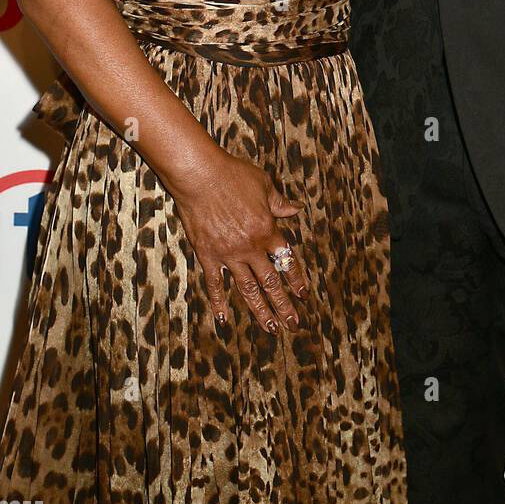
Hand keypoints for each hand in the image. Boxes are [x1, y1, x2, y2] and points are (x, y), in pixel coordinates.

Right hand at [170, 151, 308, 333]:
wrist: (201, 175)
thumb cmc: (233, 175)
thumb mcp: (264, 185)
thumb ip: (279, 202)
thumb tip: (296, 209)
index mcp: (267, 230)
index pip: (286, 260)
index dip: (296, 279)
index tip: (303, 294)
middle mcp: (250, 247)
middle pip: (270, 282)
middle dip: (283, 304)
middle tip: (293, 324)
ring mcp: (228, 254)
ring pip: (247, 289)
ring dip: (260, 310)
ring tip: (270, 328)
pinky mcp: (207, 255)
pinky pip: (215, 283)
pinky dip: (218, 301)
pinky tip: (223, 318)